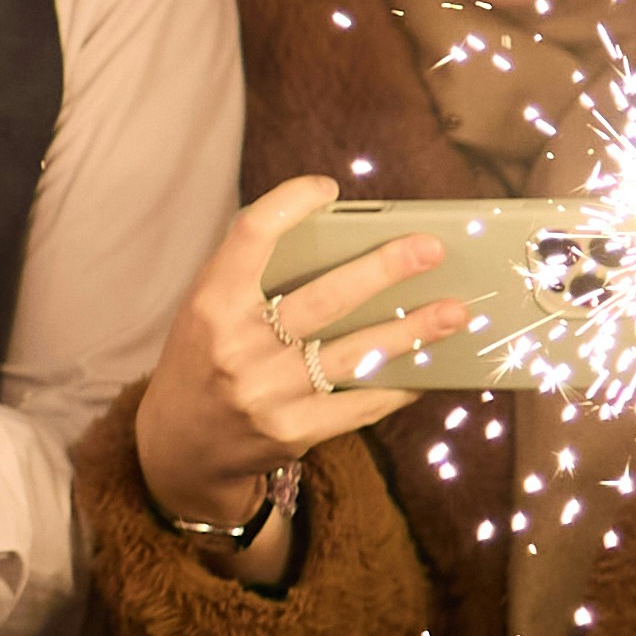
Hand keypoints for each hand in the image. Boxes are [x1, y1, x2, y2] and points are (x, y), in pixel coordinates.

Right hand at [130, 178, 468, 521]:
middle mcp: (237, 346)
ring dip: (411, 331)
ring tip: (454, 313)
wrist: (181, 447)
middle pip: (324, 297)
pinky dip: (397, 384)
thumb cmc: (205, 362)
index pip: (251, 235)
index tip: (327, 188)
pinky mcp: (293, 431)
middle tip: (430, 249)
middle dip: (384, 270)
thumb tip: (339, 241)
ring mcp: (267, 392)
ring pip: (354, 353)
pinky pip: (359, 402)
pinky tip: (425, 370)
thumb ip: (253, 279)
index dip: (290, 203)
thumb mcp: (208, 313)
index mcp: (211, 303)